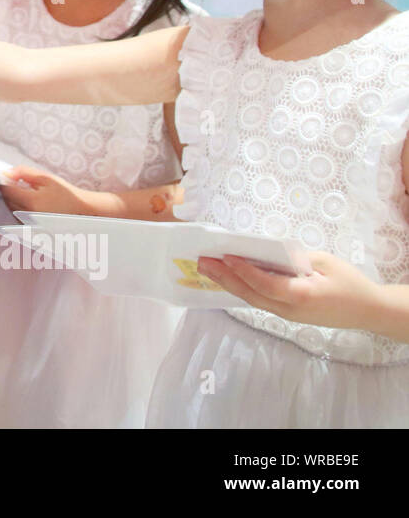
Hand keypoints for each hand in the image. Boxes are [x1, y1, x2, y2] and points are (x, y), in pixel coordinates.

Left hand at [0, 166, 121, 216]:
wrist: (81, 210)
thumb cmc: (65, 193)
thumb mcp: (45, 178)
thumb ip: (24, 173)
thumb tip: (6, 173)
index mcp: (32, 202)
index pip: (7, 191)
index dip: (3, 182)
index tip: (5, 176)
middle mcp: (29, 216)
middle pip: (7, 201)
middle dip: (8, 190)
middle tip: (16, 182)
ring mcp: (30, 224)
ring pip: (11, 210)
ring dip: (13, 200)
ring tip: (27, 193)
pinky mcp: (33, 230)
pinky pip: (18, 218)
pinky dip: (18, 209)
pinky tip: (30, 203)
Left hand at [198, 250, 389, 332]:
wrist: (369, 311)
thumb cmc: (350, 283)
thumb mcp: (324, 263)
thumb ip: (294, 259)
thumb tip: (266, 254)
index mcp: (301, 296)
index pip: (264, 283)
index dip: (243, 270)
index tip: (225, 256)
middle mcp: (289, 310)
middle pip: (250, 294)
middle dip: (224, 278)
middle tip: (202, 262)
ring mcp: (288, 316)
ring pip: (252, 300)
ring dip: (229, 284)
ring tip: (208, 270)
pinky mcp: (288, 316)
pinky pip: (261, 301)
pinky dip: (243, 289)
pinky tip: (229, 280)